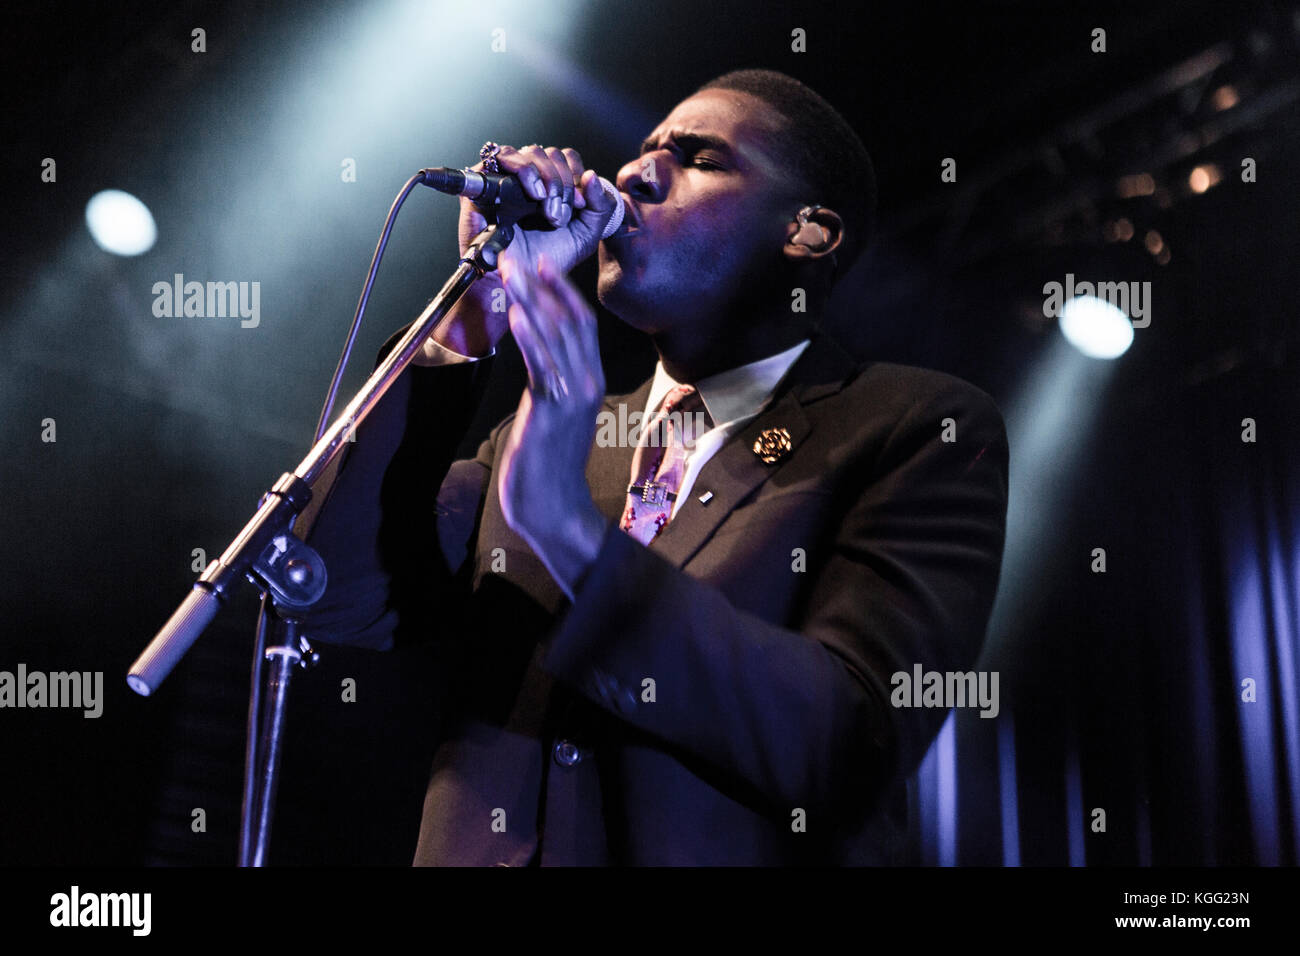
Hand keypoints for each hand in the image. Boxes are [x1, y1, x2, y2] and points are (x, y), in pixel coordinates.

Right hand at [436, 144, 619, 358]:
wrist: (518, 279)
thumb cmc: (546, 261)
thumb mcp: (586, 235)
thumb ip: (600, 206)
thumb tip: (592, 175)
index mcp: (552, 185)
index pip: (568, 158)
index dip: (577, 175)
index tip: (580, 205)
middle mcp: (529, 179)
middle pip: (552, 153)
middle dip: (563, 182)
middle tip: (560, 214)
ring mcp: (506, 178)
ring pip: (531, 152)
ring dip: (547, 177)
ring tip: (547, 208)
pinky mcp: (484, 182)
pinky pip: (502, 156)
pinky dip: (525, 170)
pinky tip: (535, 195)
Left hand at [495, 254, 608, 595]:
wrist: (553, 507)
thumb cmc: (547, 467)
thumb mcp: (551, 416)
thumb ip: (549, 385)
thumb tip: (536, 361)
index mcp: (588, 381)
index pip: (581, 324)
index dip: (562, 291)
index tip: (542, 265)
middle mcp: (586, 381)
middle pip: (570, 320)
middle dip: (543, 285)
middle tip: (519, 255)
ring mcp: (572, 394)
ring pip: (555, 335)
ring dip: (531, 300)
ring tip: (512, 272)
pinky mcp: (552, 408)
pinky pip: (542, 363)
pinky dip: (530, 335)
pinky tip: (517, 312)